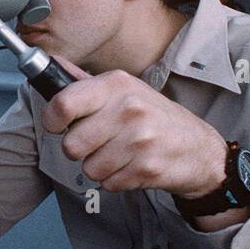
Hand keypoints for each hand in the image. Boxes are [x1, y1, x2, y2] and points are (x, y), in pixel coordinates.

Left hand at [40, 58, 227, 196]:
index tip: (56, 124)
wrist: (199, 148)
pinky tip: (132, 166)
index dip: (51, 119)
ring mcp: (140, 140)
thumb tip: (50, 65)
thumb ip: (84, 81)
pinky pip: (108, 184)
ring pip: (88, 168)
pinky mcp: (147, 168)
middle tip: (98, 142)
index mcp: (117, 85)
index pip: (63, 103)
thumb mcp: (125, 90)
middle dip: (80, 149)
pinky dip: (116, 180)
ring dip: (99, 167)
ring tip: (119, 154)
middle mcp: (129, 109)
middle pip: (71, 144)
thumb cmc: (155, 117)